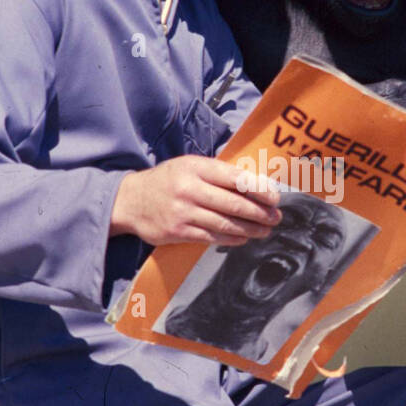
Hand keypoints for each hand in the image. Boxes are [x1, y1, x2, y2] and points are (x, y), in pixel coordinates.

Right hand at [109, 157, 282, 247]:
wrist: (129, 201)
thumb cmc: (167, 181)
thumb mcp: (188, 166)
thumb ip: (217, 173)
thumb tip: (254, 184)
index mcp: (195, 167)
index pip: (235, 178)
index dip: (259, 189)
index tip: (275, 198)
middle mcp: (189, 189)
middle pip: (233, 204)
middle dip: (260, 213)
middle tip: (276, 218)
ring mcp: (183, 212)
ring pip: (225, 223)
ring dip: (250, 229)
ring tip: (265, 230)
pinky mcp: (178, 232)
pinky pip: (211, 237)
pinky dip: (231, 238)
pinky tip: (243, 238)